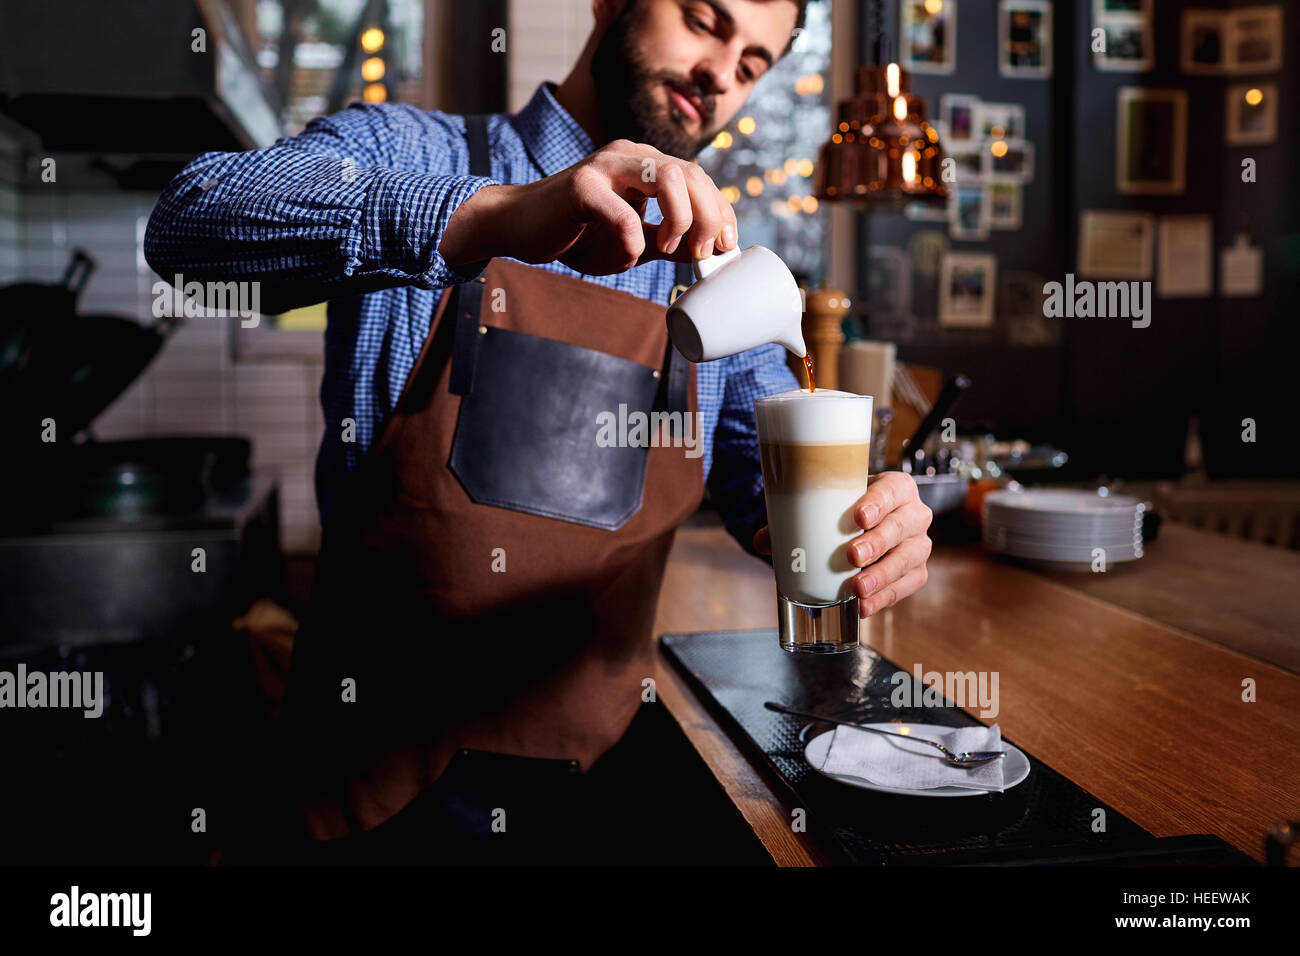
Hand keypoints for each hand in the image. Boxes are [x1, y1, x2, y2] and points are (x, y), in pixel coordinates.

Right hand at [439, 140, 738, 275]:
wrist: (517, 228)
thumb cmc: (575, 234)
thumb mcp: (633, 243)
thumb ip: (669, 242)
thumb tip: (708, 252)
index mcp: (646, 164)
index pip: (699, 178)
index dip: (721, 211)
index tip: (726, 246)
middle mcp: (630, 155)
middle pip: (691, 174)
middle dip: (709, 217)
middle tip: (705, 254)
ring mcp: (605, 165)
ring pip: (668, 177)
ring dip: (680, 220)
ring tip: (667, 249)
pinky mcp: (580, 185)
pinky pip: (623, 213)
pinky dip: (632, 241)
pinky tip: (626, 254)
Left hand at [753, 472, 932, 618]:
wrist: (863, 527)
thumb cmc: (845, 511)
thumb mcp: (824, 507)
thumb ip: (793, 520)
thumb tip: (760, 541)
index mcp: (895, 487)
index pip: (893, 490)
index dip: (879, 502)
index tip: (858, 516)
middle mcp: (914, 514)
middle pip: (902, 527)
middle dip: (877, 542)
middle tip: (852, 555)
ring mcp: (918, 544)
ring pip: (908, 558)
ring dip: (883, 575)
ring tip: (857, 588)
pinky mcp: (916, 571)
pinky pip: (907, 586)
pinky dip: (885, 598)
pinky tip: (864, 607)